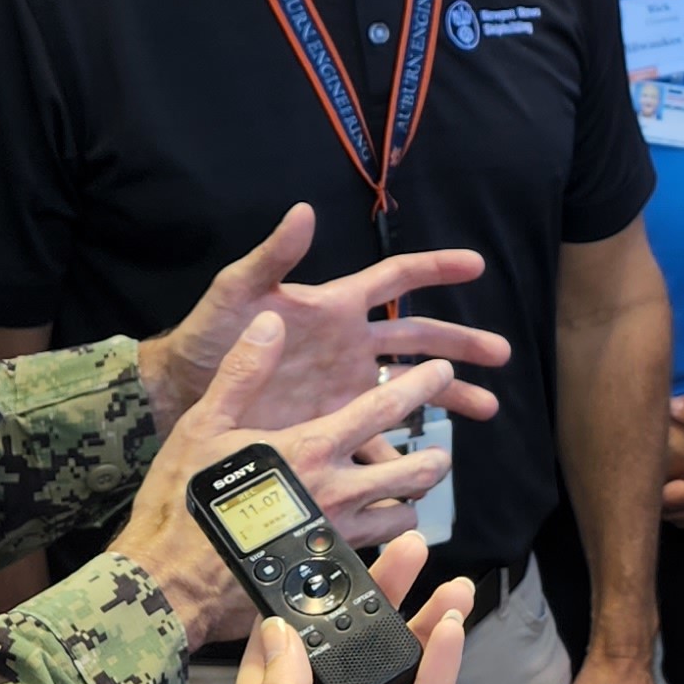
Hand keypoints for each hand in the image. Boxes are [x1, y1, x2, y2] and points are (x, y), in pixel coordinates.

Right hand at [118, 315, 480, 648]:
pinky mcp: (330, 573)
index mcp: (311, 449)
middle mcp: (336, 493)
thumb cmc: (183, 499)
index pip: (383, 409)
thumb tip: (271, 321)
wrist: (169, 583)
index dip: (420, 387)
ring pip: (403, 517)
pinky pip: (375, 553)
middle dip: (433, 457)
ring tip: (405, 493)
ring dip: (409, 502)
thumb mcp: (204, 425)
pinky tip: (370, 534)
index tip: (442, 372)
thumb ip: (243, 372)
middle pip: (414, 471)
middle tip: (436, 451)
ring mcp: (337, 537)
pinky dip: (381, 541)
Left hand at [139, 208, 510, 440]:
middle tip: (502, 355)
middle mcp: (349, 346)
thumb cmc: (209, 336)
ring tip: (488, 410)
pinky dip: (401, 453)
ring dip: (450, 397)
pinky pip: (376, 438)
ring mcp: (344, 387)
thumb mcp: (237, 292)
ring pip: (410, 389)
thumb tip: (303, 212)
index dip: (435, 268)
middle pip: (419, 338)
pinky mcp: (331, 424)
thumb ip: (272, 256)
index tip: (477, 264)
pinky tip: (426, 471)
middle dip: (462, 343)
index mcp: (336, 307)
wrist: (181, 394)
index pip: (394, 279)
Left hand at [221, 537, 471, 683]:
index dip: (297, 608)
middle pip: (341, 661)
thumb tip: (280, 629)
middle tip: (404, 548)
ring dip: (416, 629)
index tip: (319, 557)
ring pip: (390, 679)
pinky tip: (454, 629)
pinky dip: (439, 671)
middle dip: (370, 606)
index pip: (277, 659)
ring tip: (446, 575)